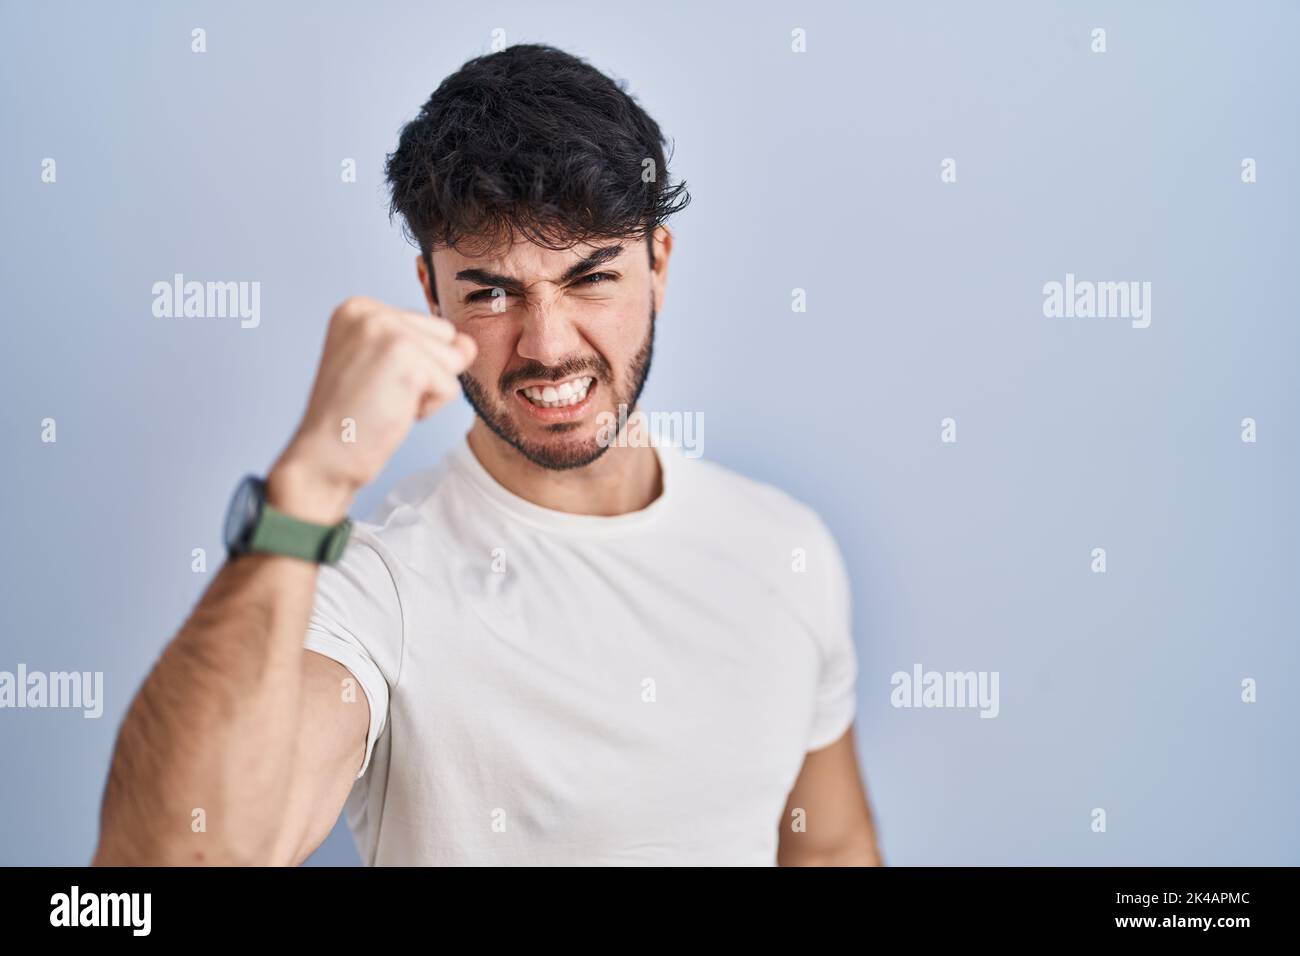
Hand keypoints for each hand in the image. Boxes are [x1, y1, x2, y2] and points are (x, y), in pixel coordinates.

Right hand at [267, 296, 476, 522]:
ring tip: (386, 401)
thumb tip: (468, 344)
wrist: (324, 457)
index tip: (372, 381)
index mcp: (359, 307)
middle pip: (445, 336)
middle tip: (380, 393)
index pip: (427, 327)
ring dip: (428, 392)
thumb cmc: (354, 418)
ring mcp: (387, 330)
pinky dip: (429, 409)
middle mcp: (370, 311)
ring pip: (453, 359)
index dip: (412, 364)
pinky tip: (392, 412)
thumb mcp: (391, 369)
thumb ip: (431, 346)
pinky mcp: (406, 357)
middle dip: (426, 372)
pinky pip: (450, 387)